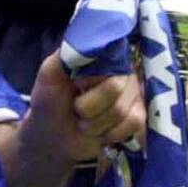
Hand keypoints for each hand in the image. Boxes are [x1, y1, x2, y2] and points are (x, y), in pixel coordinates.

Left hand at [26, 52, 145, 163]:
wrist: (54, 138)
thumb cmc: (51, 104)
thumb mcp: (49, 76)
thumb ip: (66, 57)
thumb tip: (88, 48)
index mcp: (101, 56)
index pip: (108, 59)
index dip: (89, 79)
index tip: (76, 86)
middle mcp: (121, 69)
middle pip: (116, 86)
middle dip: (88, 107)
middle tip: (76, 109)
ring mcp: (133, 92)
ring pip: (122, 109)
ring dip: (96, 123)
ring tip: (85, 122)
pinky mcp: (138, 115)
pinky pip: (133, 122)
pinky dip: (110, 133)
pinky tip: (101, 131)